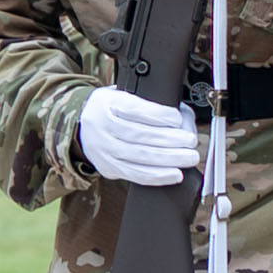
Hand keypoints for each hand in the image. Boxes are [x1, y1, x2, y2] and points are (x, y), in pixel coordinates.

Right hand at [78, 87, 200, 186]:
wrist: (82, 126)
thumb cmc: (111, 110)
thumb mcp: (123, 96)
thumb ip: (148, 103)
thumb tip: (182, 117)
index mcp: (108, 104)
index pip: (134, 109)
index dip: (158, 115)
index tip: (177, 118)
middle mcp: (102, 127)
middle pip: (138, 135)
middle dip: (169, 139)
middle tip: (191, 141)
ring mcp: (103, 149)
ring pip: (138, 156)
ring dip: (168, 159)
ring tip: (189, 158)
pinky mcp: (108, 167)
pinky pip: (134, 174)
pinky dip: (157, 176)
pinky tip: (174, 174)